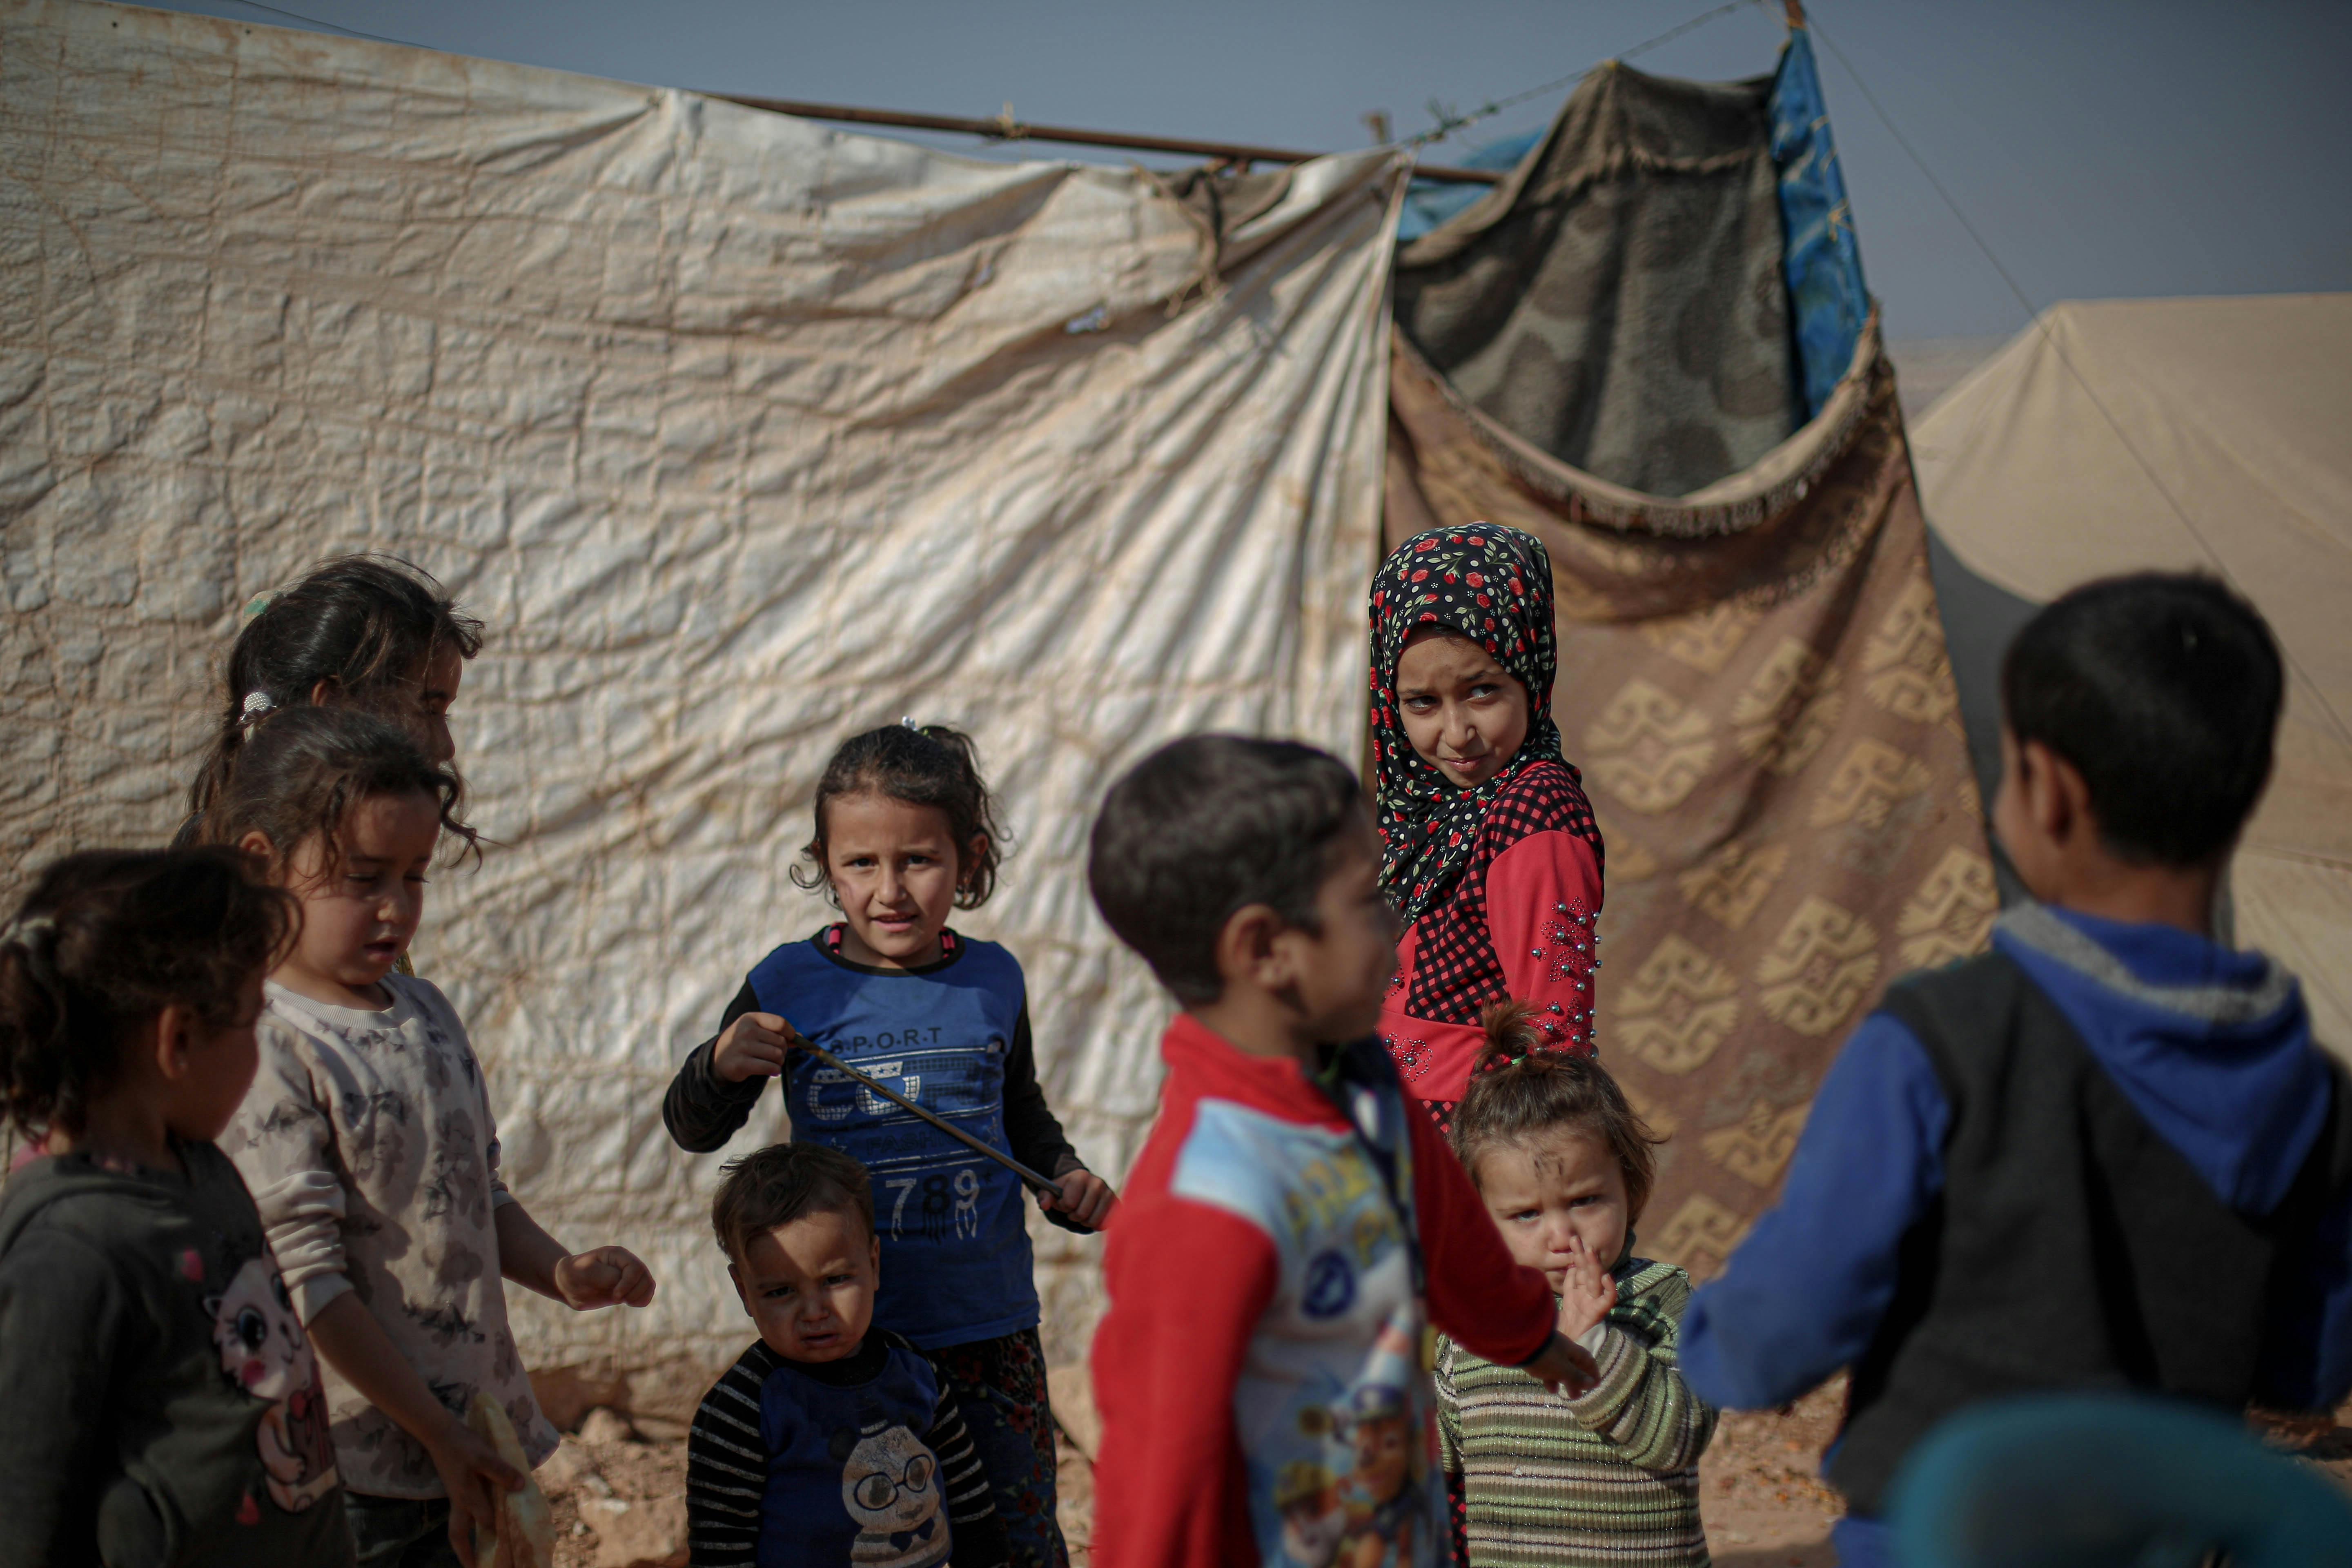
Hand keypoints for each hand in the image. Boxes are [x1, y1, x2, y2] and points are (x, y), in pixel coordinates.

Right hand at [423, 1414, 523, 1567]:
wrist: (441, 1433)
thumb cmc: (464, 1445)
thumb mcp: (484, 1455)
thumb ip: (501, 1471)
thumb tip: (519, 1487)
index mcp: (468, 1497)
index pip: (485, 1523)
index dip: (498, 1535)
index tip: (509, 1549)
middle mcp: (460, 1502)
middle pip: (459, 1535)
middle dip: (466, 1554)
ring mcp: (456, 1497)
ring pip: (459, 1527)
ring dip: (466, 1543)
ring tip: (476, 1557)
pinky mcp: (457, 1490)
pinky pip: (464, 1514)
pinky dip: (471, 1523)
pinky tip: (482, 1523)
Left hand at [551, 1246, 656, 1309]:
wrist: (567, 1283)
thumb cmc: (574, 1273)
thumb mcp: (587, 1273)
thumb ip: (607, 1277)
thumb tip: (623, 1285)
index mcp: (618, 1255)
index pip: (635, 1268)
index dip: (629, 1284)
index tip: (615, 1296)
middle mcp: (626, 1264)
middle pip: (645, 1277)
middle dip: (635, 1291)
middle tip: (617, 1299)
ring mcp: (628, 1276)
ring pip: (649, 1285)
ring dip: (640, 1296)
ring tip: (625, 1302)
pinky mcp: (627, 1289)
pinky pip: (645, 1294)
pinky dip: (641, 1300)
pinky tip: (629, 1303)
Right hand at [712, 1012, 795, 1082]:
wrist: (718, 1059)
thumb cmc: (744, 1043)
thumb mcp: (757, 1031)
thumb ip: (778, 1033)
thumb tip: (801, 1038)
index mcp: (751, 1018)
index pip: (781, 1024)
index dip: (790, 1033)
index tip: (790, 1040)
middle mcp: (746, 1031)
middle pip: (781, 1042)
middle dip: (783, 1051)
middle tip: (775, 1055)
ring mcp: (742, 1047)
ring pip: (777, 1055)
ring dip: (779, 1062)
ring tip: (771, 1062)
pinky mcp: (741, 1064)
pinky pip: (769, 1067)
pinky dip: (774, 1070)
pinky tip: (770, 1070)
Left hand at [1039, 1169, 1115, 1229]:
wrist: (1081, 1184)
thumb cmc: (1065, 1189)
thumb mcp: (1051, 1190)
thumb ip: (1045, 1196)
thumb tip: (1044, 1205)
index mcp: (1080, 1176)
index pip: (1069, 1202)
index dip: (1063, 1206)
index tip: (1063, 1202)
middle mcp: (1098, 1183)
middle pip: (1082, 1213)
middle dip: (1073, 1215)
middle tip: (1072, 1209)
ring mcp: (1109, 1193)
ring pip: (1094, 1221)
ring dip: (1084, 1221)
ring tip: (1082, 1212)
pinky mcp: (1116, 1203)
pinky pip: (1106, 1223)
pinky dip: (1096, 1224)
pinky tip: (1092, 1216)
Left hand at [1526, 1330, 1599, 1398]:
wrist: (1516, 1341)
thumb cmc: (1544, 1356)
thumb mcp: (1562, 1369)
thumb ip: (1576, 1377)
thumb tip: (1592, 1383)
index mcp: (1572, 1349)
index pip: (1587, 1360)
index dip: (1593, 1372)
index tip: (1596, 1384)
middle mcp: (1561, 1348)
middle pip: (1573, 1365)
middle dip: (1577, 1380)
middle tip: (1578, 1395)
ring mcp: (1547, 1351)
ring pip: (1560, 1368)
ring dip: (1564, 1381)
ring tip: (1566, 1395)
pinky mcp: (1535, 1355)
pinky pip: (1547, 1368)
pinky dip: (1551, 1378)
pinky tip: (1550, 1387)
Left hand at [1555, 1233, 1616, 1343]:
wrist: (1569, 1342)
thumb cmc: (1567, 1322)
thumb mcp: (1566, 1297)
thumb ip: (1570, 1281)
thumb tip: (1573, 1265)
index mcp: (1580, 1289)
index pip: (1579, 1268)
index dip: (1577, 1255)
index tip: (1572, 1240)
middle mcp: (1588, 1292)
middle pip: (1587, 1271)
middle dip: (1583, 1255)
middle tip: (1577, 1239)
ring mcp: (1594, 1301)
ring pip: (1596, 1280)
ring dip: (1594, 1265)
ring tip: (1590, 1250)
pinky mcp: (1599, 1312)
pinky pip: (1608, 1299)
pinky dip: (1610, 1288)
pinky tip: (1606, 1277)